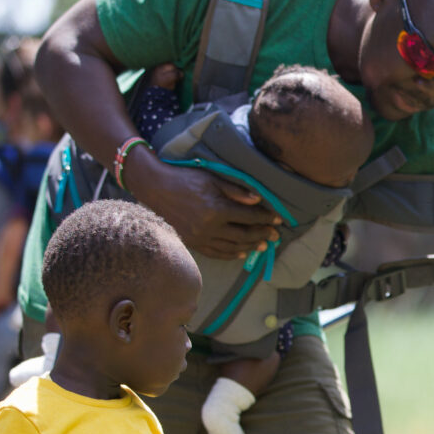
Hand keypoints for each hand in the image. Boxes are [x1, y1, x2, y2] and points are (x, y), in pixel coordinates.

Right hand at [130, 155, 281, 261]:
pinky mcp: (192, 243)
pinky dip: (231, 254)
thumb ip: (236, 191)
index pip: (249, 216)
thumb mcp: (212, 178)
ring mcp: (200, 238)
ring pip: (232, 247)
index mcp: (216, 209)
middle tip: (276, 235)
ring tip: (264, 244)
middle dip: (262, 234)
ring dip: (251, 246)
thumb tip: (258, 200)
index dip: (266, 218)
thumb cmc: (185, 178)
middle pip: (243, 235)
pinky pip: (216, 253)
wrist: (155, 187)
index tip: (278, 219)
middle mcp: (209, 227)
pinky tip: (242, 253)